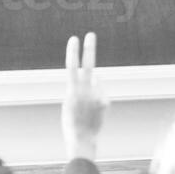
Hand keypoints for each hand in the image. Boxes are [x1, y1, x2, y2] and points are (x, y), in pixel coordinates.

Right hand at [62, 32, 104, 160]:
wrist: (82, 138)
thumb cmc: (71, 120)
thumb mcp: (69, 101)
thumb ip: (79, 86)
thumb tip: (95, 75)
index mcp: (72, 90)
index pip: (72, 66)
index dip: (72, 52)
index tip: (74, 39)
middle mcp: (85, 90)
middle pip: (88, 64)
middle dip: (89, 48)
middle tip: (91, 35)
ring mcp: (96, 95)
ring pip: (95, 82)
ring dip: (92, 88)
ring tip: (86, 105)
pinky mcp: (105, 101)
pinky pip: (100, 93)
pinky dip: (97, 97)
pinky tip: (94, 110)